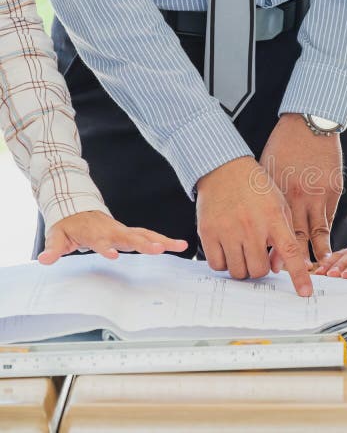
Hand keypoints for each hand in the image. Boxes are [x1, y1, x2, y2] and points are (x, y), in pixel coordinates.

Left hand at [37, 211, 188, 263]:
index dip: (106, 247)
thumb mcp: (56, 236)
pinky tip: (180, 245)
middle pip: (131, 237)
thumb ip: (53, 249)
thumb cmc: (68, 225)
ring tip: (179, 246)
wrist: (77, 210)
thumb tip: (44, 259)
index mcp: (94, 233)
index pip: (101, 241)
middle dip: (145, 243)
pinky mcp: (130, 233)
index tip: (113, 255)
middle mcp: (112, 231)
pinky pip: (149, 236)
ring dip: (162, 240)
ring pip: (145, 235)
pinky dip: (164, 240)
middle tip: (159, 249)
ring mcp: (123, 231)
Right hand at [196, 156, 312, 295]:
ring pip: (238, 271)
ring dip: (242, 267)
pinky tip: (228, 249)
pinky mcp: (208, 232)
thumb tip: (280, 267)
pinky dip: (224, 263)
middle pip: (259, 270)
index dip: (299, 275)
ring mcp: (228, 231)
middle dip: (261, 268)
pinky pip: (217, 265)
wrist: (223, 168)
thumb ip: (284, 234)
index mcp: (273, 218)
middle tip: (259, 255)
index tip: (304, 292)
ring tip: (242, 250)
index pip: (290, 253)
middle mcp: (251, 226)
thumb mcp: (278, 204)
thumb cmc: (255, 187)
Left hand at [260, 113, 342, 269]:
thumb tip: (261, 223)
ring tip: (318, 270)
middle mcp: (298, 197)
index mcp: (278, 193)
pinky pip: (329, 218)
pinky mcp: (334, 190)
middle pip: (296, 236)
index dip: (274, 251)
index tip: (273, 267)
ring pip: (317, 232)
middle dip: (294, 259)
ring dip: (317, 253)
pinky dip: (328, 235)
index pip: (276, 230)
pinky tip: (327, 248)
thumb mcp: (267, 170)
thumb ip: (266, 197)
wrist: (308, 123)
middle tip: (293, 275)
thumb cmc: (284, 144)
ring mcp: (318, 195)